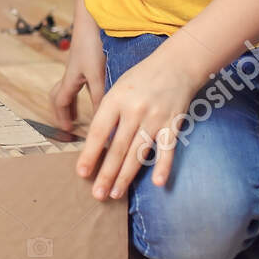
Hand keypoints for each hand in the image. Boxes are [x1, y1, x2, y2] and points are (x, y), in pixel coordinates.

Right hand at [49, 25, 105, 133]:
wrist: (92, 18)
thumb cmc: (92, 44)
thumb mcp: (97, 74)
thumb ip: (99, 97)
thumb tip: (101, 120)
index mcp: (70, 78)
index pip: (60, 102)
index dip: (61, 117)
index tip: (67, 130)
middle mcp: (72, 72)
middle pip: (59, 93)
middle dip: (62, 109)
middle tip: (69, 122)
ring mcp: (78, 64)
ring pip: (70, 86)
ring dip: (72, 100)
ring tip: (80, 111)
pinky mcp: (87, 57)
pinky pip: (80, 79)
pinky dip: (84, 89)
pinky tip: (98, 89)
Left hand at [76, 48, 197, 199]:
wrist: (177, 64)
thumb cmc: (142, 77)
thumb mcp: (117, 88)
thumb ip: (109, 113)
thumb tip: (97, 143)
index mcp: (116, 99)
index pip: (99, 132)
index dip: (90, 154)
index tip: (81, 173)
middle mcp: (135, 110)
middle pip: (118, 148)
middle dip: (106, 174)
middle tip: (97, 194)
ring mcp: (155, 118)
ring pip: (139, 153)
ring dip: (126, 176)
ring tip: (115, 194)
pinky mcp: (173, 124)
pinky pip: (168, 149)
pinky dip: (163, 166)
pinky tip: (158, 183)